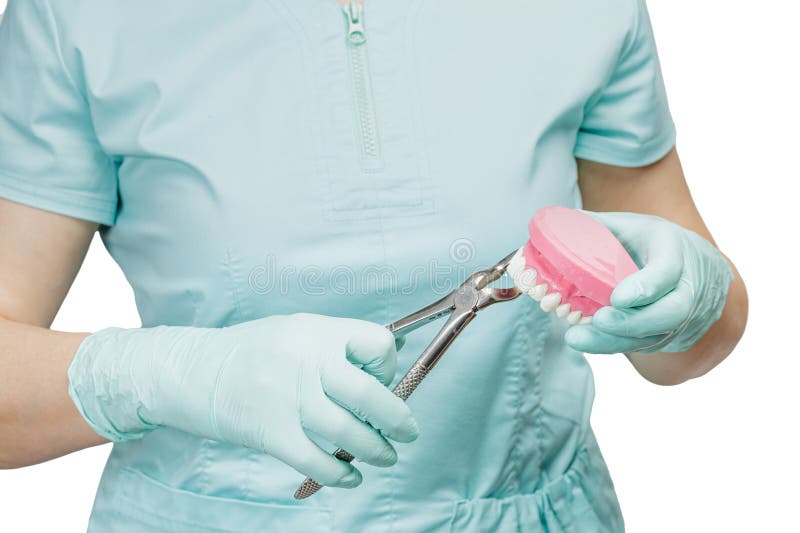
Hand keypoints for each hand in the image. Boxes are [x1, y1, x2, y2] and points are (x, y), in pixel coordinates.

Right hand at [68, 313, 418, 487]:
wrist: (190, 370)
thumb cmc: (250, 351)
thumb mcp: (296, 330)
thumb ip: (340, 342)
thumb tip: (395, 352)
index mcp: (316, 331)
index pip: (377, 343)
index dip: (389, 366)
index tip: (384, 380)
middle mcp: (305, 360)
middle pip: (369, 393)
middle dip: (397, 419)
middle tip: (408, 432)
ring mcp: (287, 397)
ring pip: (349, 431)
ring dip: (378, 450)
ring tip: (387, 457)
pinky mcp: (270, 433)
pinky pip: (318, 461)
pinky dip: (342, 475)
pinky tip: (352, 477)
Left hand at [564, 212, 732, 353]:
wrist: (696, 263)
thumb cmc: (651, 242)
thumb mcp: (628, 225)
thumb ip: (594, 226)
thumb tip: (551, 223)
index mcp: (675, 251)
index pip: (667, 271)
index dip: (645, 287)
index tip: (617, 298)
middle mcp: (689, 286)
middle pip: (670, 313)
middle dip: (632, 322)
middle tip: (598, 321)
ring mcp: (687, 316)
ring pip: (656, 336)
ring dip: (615, 340)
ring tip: (577, 338)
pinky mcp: (676, 336)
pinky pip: (647, 345)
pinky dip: (617, 344)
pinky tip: (590, 340)